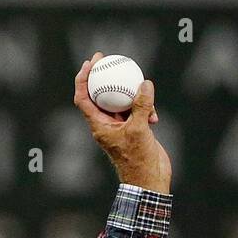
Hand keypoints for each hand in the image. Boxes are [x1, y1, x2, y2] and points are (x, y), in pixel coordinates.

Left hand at [73, 52, 171, 193]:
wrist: (148, 180)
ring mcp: (119, 127)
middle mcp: (105, 125)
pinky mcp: (133, 130)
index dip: (82, 79)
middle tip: (108, 57)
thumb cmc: (138, 160)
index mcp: (98, 126)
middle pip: (99, 95)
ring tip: (141, 84)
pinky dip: (145, 109)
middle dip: (102, 76)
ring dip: (131, 94)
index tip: (90, 63)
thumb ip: (140, 106)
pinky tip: (154, 115)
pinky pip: (136, 111)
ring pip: (120, 102)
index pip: (83, 98)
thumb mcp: (139, 129)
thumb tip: (144, 83)